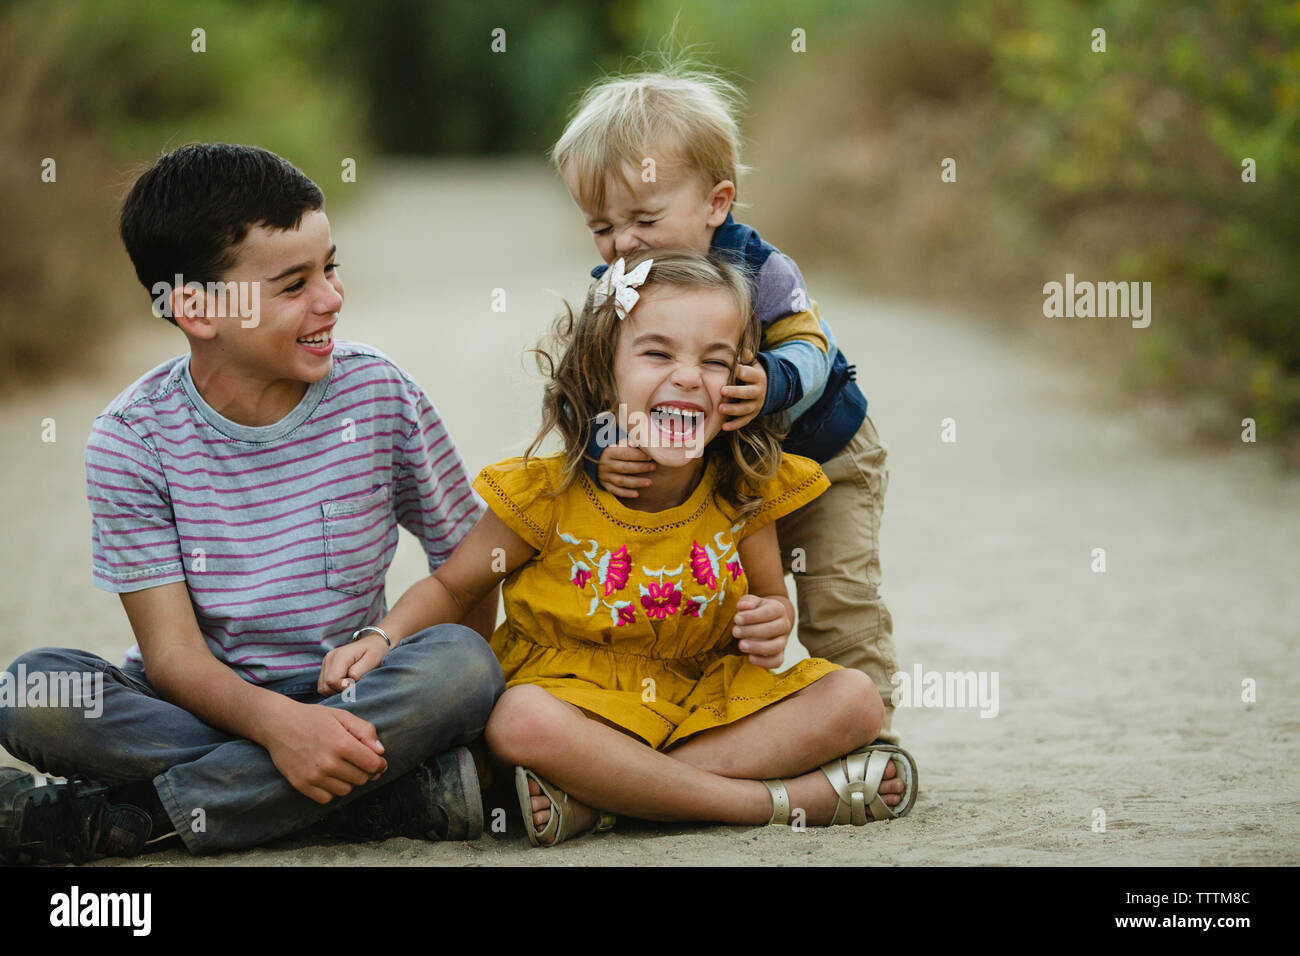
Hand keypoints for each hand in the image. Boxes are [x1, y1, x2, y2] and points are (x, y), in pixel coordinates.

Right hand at [262, 700, 387, 803]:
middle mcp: (328, 763)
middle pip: (362, 779)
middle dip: (366, 772)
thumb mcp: (342, 716)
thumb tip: (381, 752)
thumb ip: (365, 731)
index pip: (373, 765)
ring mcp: (314, 776)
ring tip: (342, 768)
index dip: (380, 765)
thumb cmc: (313, 718)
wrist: (278, 724)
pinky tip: (329, 777)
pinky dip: (331, 791)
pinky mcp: (301, 785)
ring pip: (346, 791)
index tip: (378, 762)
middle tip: (359, 763)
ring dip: (349, 781)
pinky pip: (327, 799)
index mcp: (342, 744)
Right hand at [318, 633, 386, 696]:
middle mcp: (329, 658)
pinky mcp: (326, 667)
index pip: (332, 680)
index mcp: (340, 656)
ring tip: (350, 685)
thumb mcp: (372, 660)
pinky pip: (324, 686)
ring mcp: (326, 663)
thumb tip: (348, 682)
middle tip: (354, 686)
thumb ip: (359, 671)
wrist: (372, 644)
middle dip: (339, 691)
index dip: (343, 688)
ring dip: (336, 691)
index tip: (355, 686)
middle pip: (325, 686)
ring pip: (323, 688)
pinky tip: (345, 684)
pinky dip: (333, 689)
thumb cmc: (375, 652)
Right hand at [597, 443, 655, 498]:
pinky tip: (636, 494)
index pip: (625, 453)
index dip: (638, 455)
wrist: (595, 458)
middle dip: (640, 467)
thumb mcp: (616, 442)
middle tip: (653, 467)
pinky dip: (625, 493)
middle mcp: (605, 464)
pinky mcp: (604, 484)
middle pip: (624, 467)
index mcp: (608, 451)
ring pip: (621, 480)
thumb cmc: (611, 448)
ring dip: (636, 482)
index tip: (650, 456)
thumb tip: (635, 443)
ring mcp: (604, 475)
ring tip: (649, 482)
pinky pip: (615, 490)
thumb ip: (627, 441)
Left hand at [720, 361, 766, 430]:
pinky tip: (724, 427)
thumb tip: (739, 350)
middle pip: (748, 393)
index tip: (731, 370)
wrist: (763, 388)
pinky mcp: (752, 415)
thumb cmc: (750, 372)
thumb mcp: (751, 362)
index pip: (749, 374)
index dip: (740, 371)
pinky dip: (734, 425)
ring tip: (720, 409)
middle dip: (735, 392)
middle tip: (722, 391)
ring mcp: (756, 405)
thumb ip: (745, 356)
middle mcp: (758, 391)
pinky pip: (744, 421)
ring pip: (745, 409)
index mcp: (757, 377)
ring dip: (733, 410)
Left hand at [731, 593, 790, 668]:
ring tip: (741, 645)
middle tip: (736, 632)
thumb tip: (743, 606)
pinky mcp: (780, 654)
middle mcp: (784, 625)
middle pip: (773, 629)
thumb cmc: (756, 611)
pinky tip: (750, 657)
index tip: (737, 619)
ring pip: (776, 646)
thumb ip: (747, 601)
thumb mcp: (752, 602)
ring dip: (757, 647)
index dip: (752, 616)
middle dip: (752, 631)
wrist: (768, 621)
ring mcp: (783, 640)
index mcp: (779, 609)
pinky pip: (777, 661)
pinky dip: (764, 662)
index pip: (769, 612)